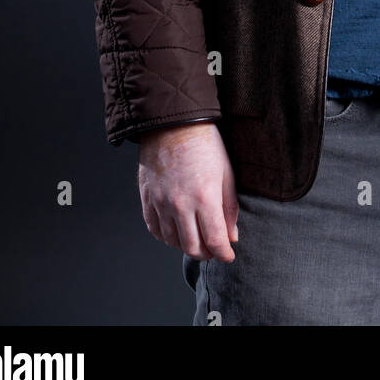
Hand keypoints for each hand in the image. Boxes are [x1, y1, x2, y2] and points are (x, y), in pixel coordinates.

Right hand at [138, 122, 238, 261]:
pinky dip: (166, 236)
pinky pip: (154, 229)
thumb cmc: (205, 144)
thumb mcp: (226, 173)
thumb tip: (232, 236)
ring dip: (186, 246)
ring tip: (196, 240)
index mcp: (205, 197)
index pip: (214, 240)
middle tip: (213, 249)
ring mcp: (161, 202)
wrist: (174, 124)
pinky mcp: (147, 198)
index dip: (223, 253)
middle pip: (192, 247)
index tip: (228, 256)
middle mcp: (180, 204)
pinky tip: (176, 232)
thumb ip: (229, 208)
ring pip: (172, 241)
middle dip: (206, 254)